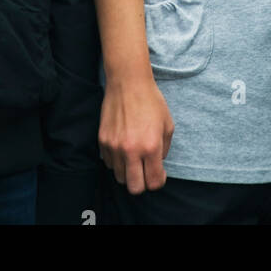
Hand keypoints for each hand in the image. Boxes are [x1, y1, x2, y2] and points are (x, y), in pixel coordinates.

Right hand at [99, 77, 174, 193]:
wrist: (128, 82)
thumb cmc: (151, 101)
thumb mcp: (168, 124)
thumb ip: (164, 149)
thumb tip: (157, 165)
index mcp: (151, 146)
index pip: (154, 182)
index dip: (158, 180)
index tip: (159, 173)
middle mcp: (131, 150)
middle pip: (135, 188)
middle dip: (142, 183)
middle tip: (145, 171)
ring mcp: (115, 147)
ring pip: (120, 177)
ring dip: (128, 172)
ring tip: (134, 157)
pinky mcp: (102, 141)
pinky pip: (109, 163)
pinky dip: (117, 161)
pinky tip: (123, 147)